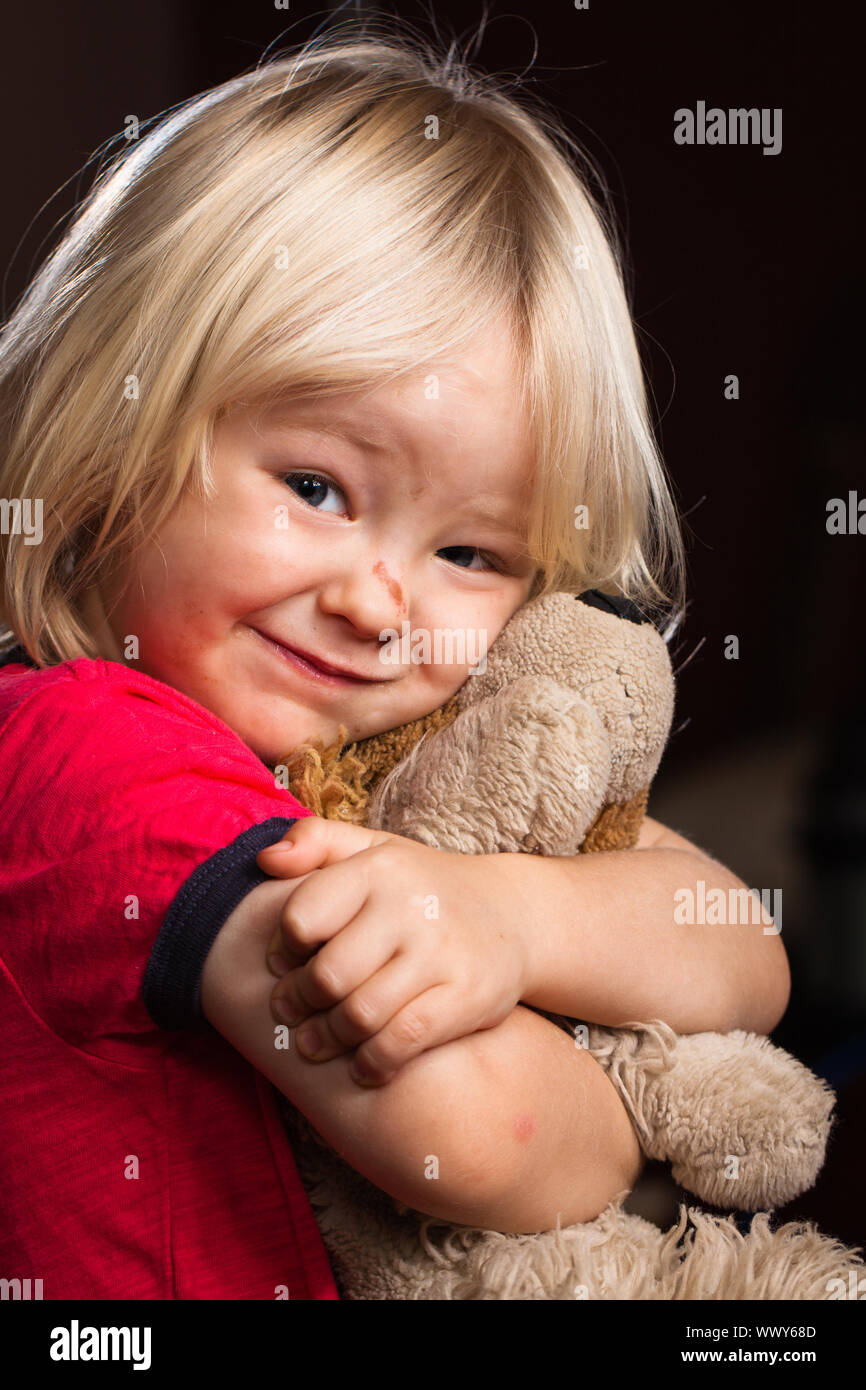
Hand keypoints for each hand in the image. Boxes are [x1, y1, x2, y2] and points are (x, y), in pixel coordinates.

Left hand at [256, 818, 532, 1086]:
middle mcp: (410, 906)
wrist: (514, 915)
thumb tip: (266, 860)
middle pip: (327, 976)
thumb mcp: (374, 850)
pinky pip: (402, 1041)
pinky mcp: (467, 995)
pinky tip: (363, 1067)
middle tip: (291, 1013)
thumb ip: (316, 842)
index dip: (283, 949)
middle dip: (299, 1002)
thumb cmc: (423, 886)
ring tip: (316, 1044)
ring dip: (328, 1039)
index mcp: (379, 869)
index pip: (303, 917)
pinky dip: (373, 1063)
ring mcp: (442, 952)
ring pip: (360, 1015)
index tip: (284, 964)